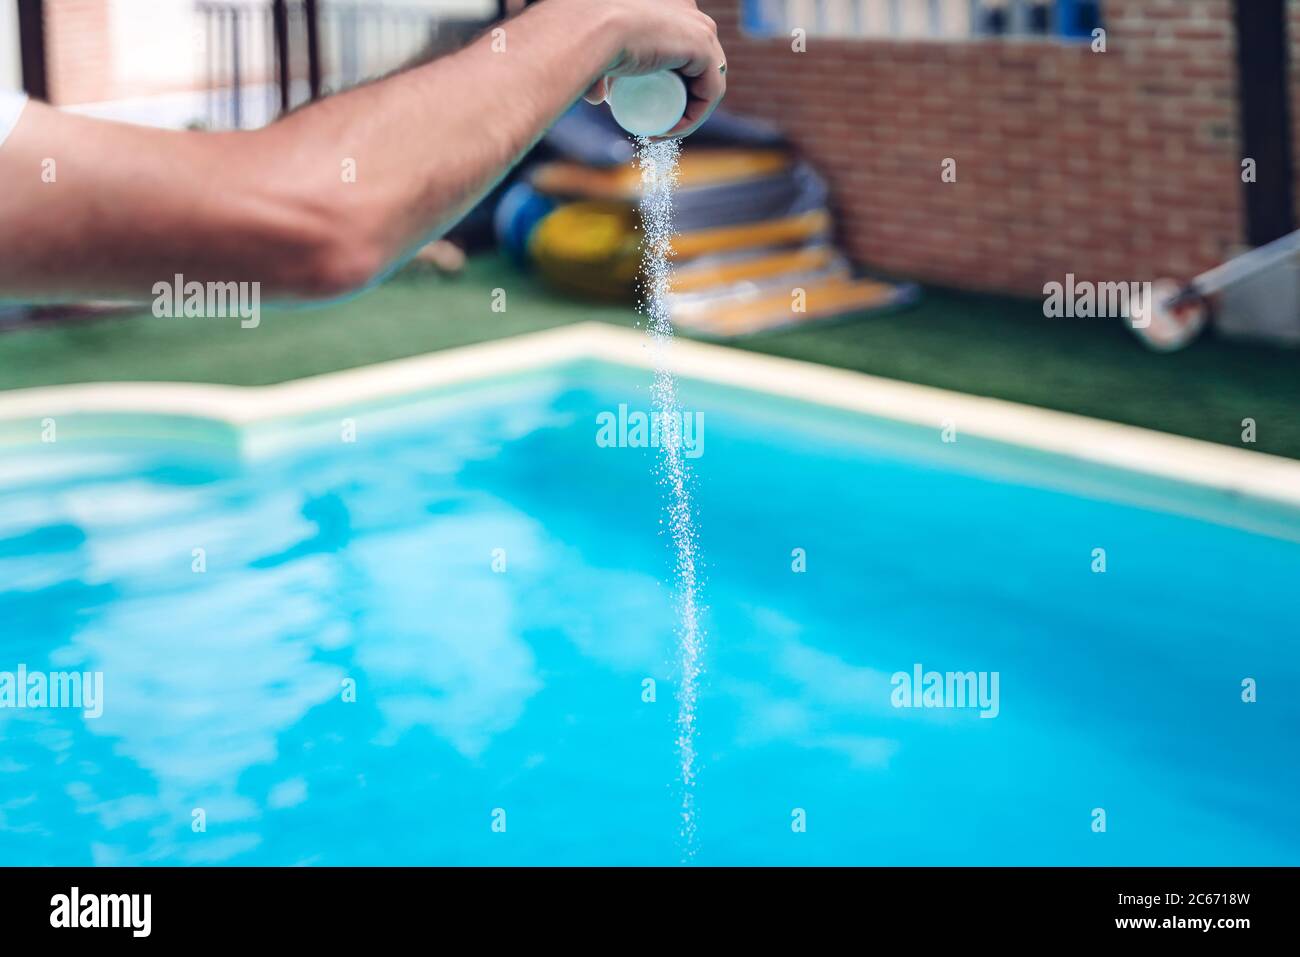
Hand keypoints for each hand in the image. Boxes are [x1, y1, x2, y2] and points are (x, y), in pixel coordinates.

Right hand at [580, 0, 725, 137]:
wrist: (591, 28)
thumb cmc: (585, 39)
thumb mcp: (597, 53)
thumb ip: (596, 71)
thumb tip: (597, 97)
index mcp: (672, 6)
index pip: (680, 56)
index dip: (667, 91)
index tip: (643, 114)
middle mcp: (692, 11)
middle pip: (694, 72)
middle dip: (678, 105)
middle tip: (651, 127)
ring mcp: (702, 27)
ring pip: (705, 84)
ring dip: (686, 115)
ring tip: (657, 133)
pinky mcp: (706, 45)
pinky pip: (710, 92)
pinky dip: (694, 117)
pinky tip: (669, 131)